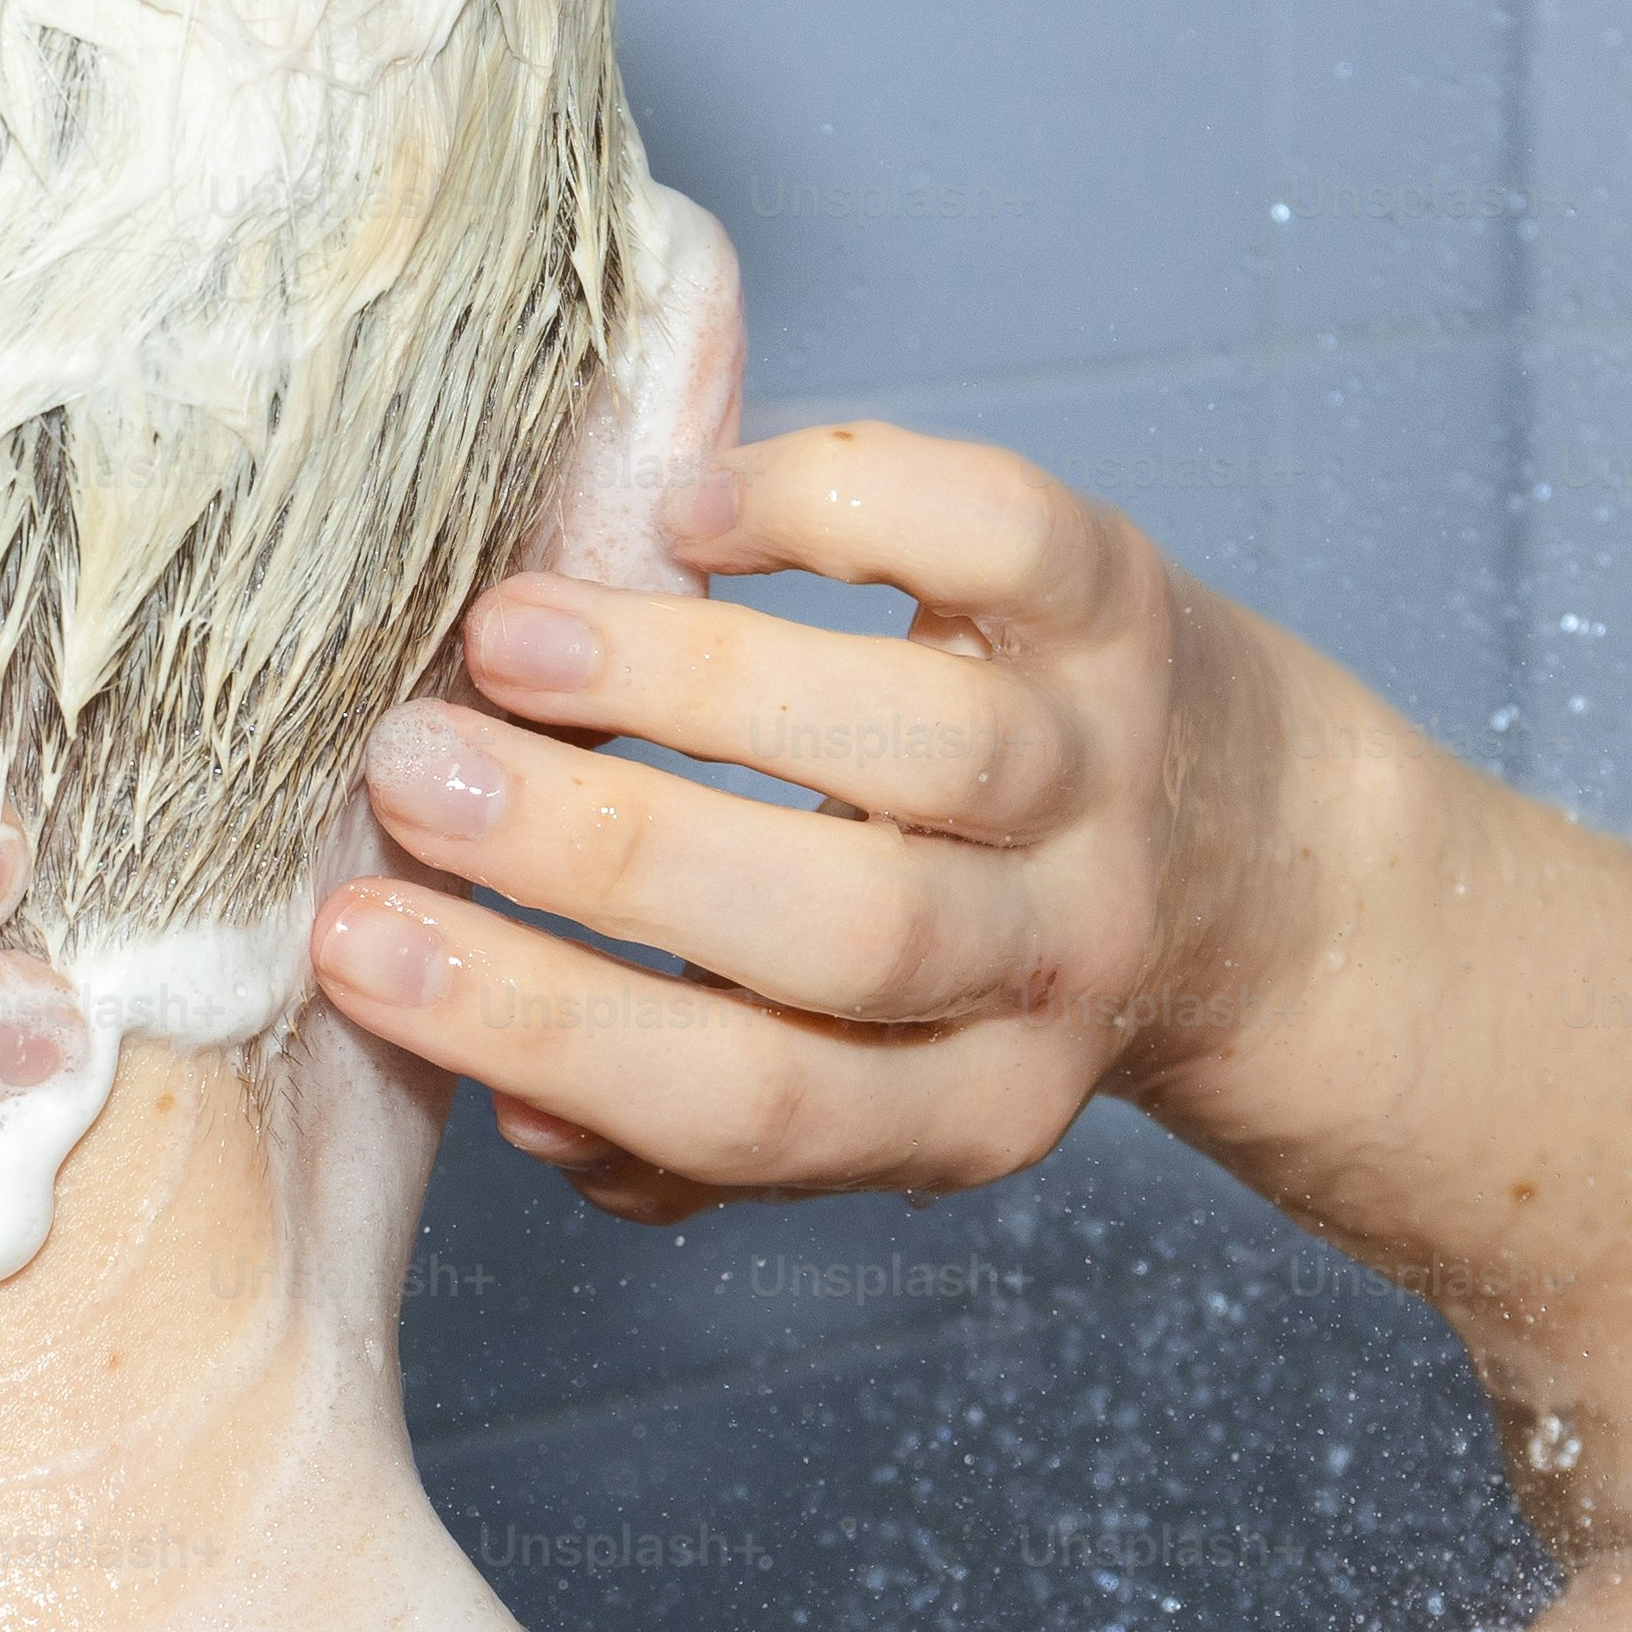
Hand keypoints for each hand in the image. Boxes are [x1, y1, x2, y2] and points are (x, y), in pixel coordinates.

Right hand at [307, 422, 1299, 1223]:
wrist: (1271, 863)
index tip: (359, 941)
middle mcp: (1053, 952)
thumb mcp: (866, 1091)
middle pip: (836, 932)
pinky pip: (996, 537)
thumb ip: (685, 1125)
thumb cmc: (976, 970)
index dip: (544, 1027)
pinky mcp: (1124, 604)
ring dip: (690, 684)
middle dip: (596, 854)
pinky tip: (687, 507)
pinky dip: (836, 506)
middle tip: (405, 770)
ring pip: (916, 744)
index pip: (749, 1101)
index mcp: (966, 1105)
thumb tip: (519, 1118)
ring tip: (504, 638)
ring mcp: (1101, 771)